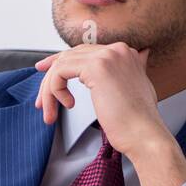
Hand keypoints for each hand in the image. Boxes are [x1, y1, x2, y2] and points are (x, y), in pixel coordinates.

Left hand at [34, 42, 185, 185]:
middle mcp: (117, 50)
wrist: (145, 136)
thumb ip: (122, 76)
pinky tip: (65, 106)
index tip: (45, 73)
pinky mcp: (96, 68)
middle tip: (41, 100)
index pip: (83, 52)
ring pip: (62, 64)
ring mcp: (107, 56)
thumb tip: (109, 73)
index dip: (61, 63)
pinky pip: (60, 72)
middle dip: (50, 78)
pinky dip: (54, 90)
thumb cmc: (136, 123)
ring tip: (49, 112)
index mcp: (124, 54)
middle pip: (70, 56)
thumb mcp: (130, 92)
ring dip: (49, 90)